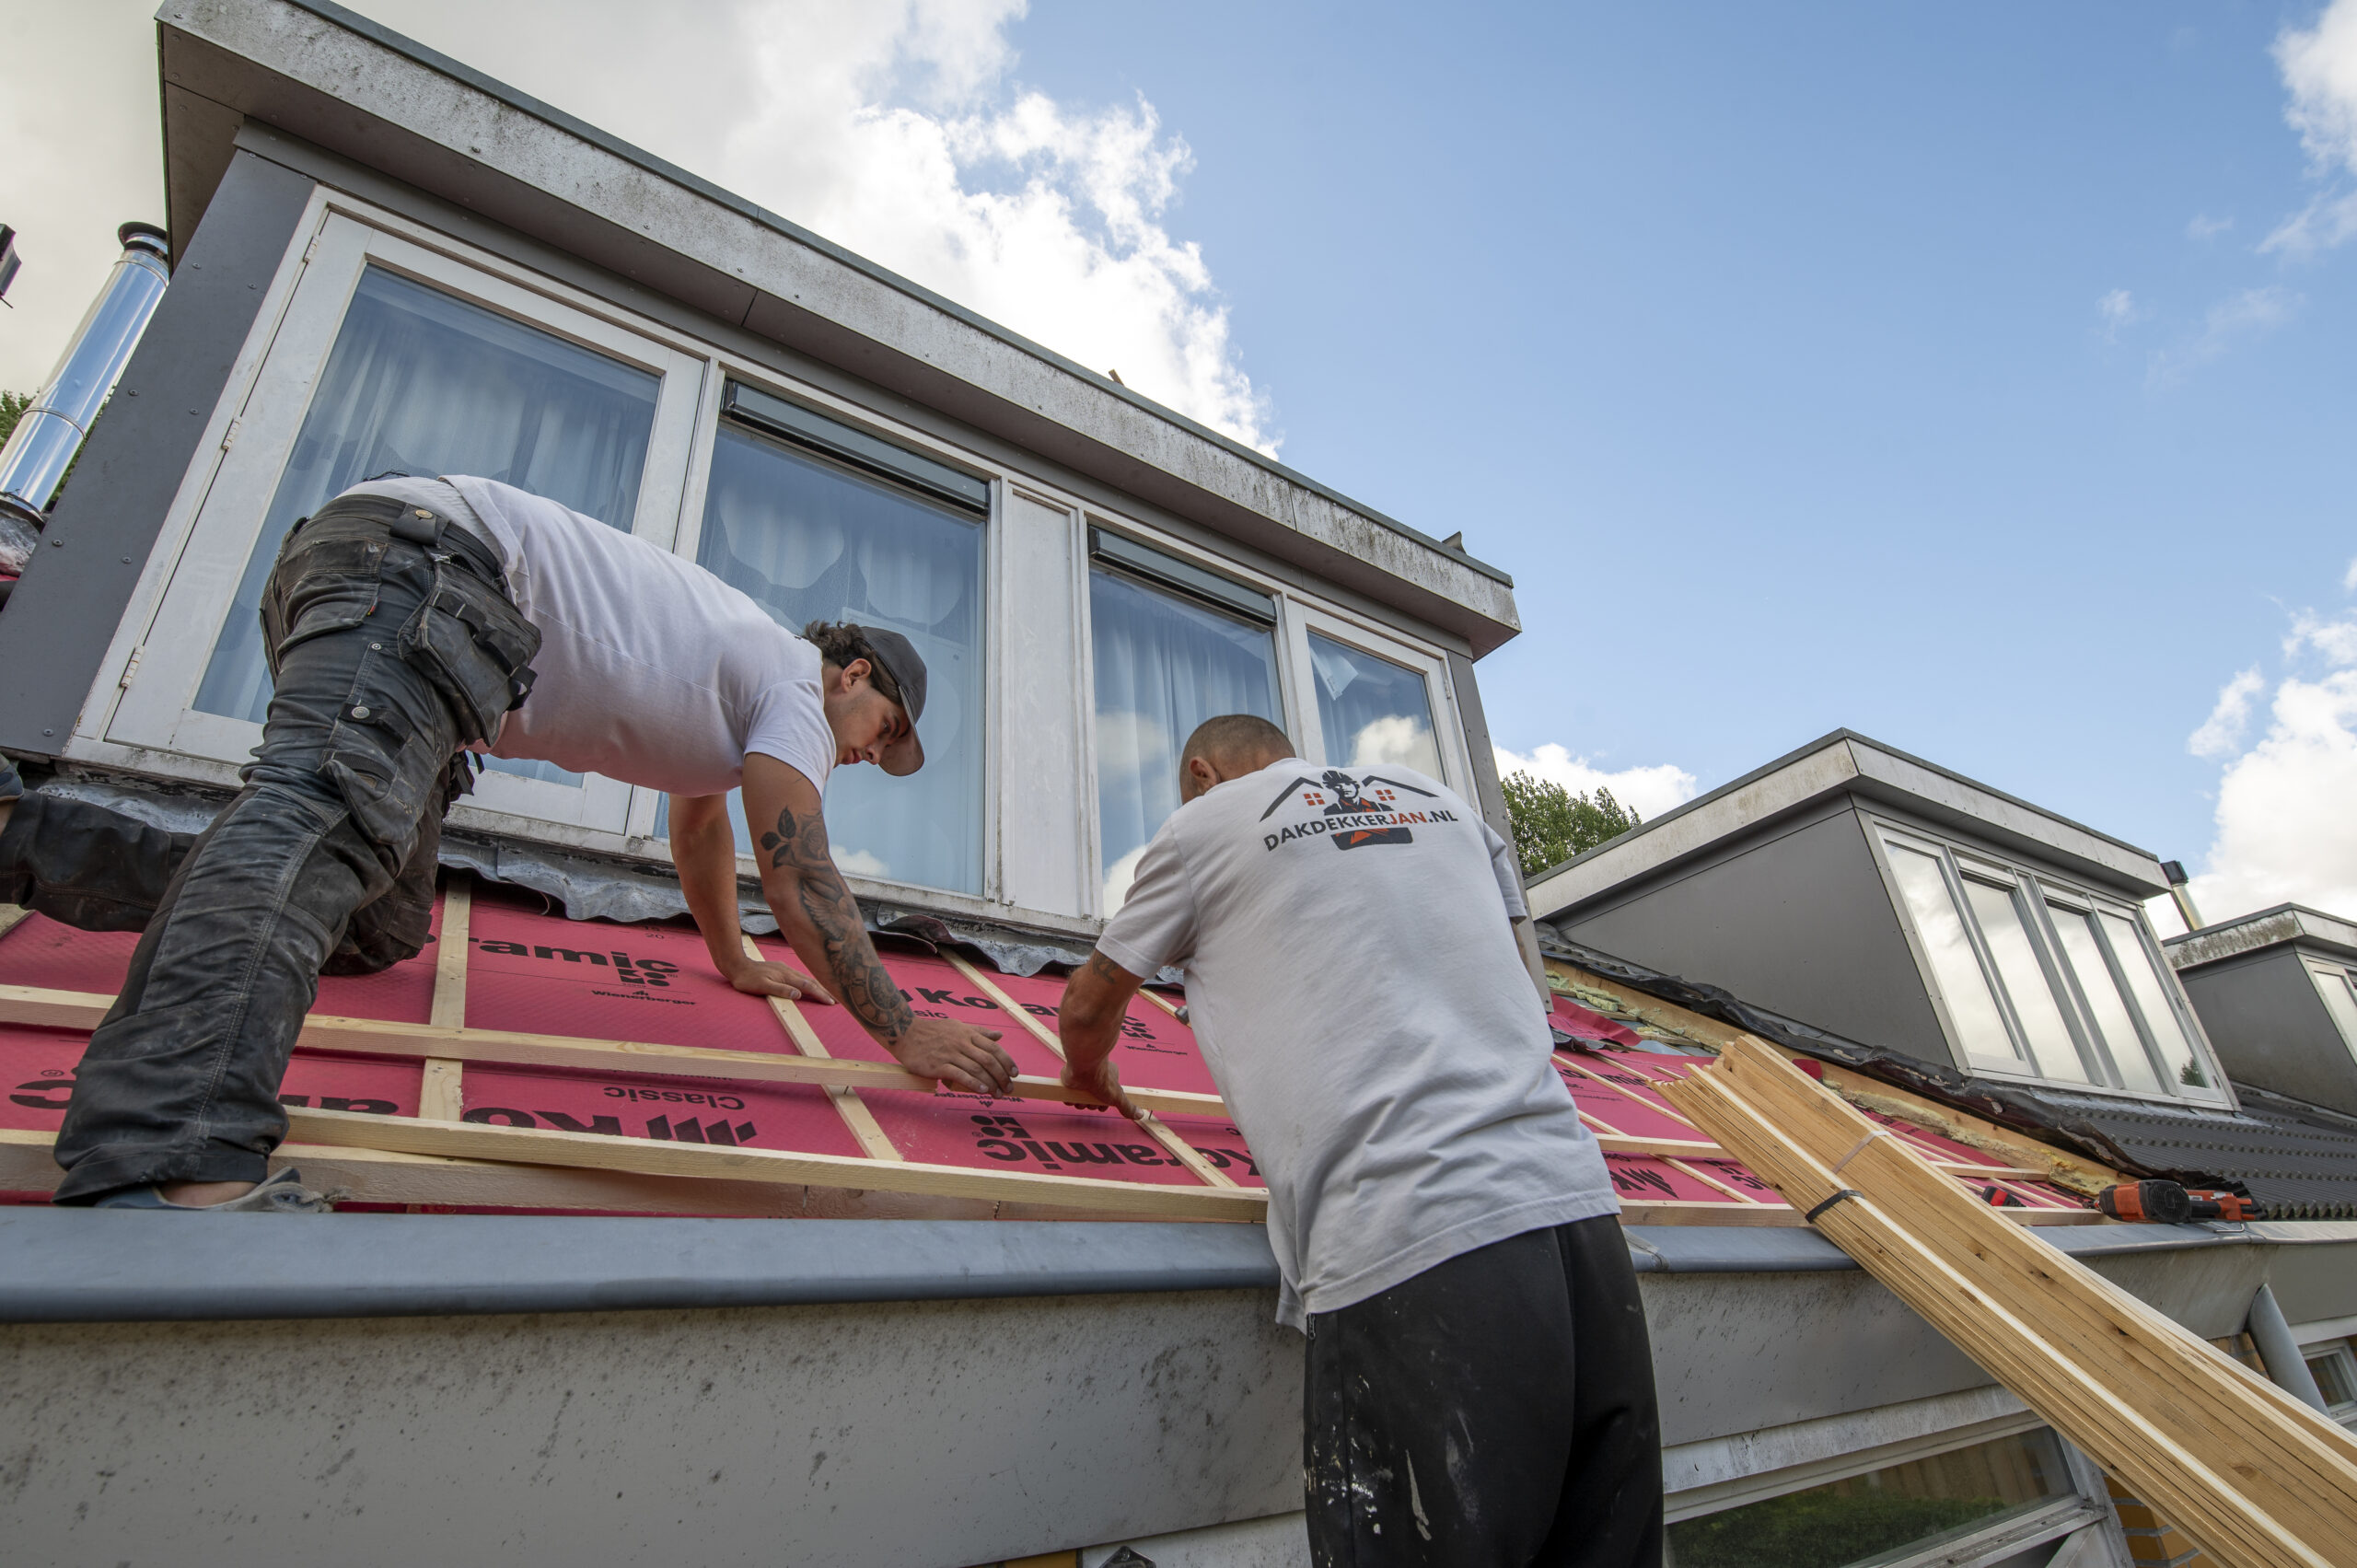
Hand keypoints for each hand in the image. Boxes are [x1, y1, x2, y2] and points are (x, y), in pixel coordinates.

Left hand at [728, 958, 834, 1004]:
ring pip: (807, 978)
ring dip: (819, 986)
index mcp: (786, 976)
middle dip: (826, 990)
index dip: (821, 994)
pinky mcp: (782, 969)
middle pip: (812, 981)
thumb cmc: (747, 979)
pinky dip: (810, 982)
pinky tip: (811, 984)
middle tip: (839, 998)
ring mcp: (786, 969)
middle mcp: (789, 971)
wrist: (737, 966)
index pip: (808, 987)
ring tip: (829, 992)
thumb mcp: (762, 986)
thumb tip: (799, 995)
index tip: (832, 1002)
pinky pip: (801, 977)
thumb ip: (780, 990)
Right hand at [890, 1016, 1017, 1094]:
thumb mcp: (957, 1026)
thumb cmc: (932, 1031)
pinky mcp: (938, 1065)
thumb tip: (999, 1036)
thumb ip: (979, 1032)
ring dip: (990, 1083)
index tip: (1015, 1073)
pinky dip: (973, 1083)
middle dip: (1002, 1075)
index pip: (993, 1047)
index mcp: (968, 1033)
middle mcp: (961, 1043)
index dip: (1007, 1061)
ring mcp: (950, 1054)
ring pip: (976, 1069)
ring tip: (998, 1093)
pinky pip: (960, 1075)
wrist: (905, 1033)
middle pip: (988, 1060)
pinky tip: (981, 1090)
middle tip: (1009, 1088)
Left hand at [1061, 1055, 1140, 1121]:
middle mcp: (1095, 1078)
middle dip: (1091, 1105)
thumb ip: (1127, 1107)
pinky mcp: (1070, 1082)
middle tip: (1092, 1101)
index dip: (1103, 1104)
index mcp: (1108, 1079)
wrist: (1084, 1068)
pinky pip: (1068, 1097)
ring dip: (1080, 1103)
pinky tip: (1073, 1096)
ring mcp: (1081, 1080)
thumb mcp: (1118, 1097)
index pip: (1106, 1097)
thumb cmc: (1102, 1079)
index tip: (1103, 1105)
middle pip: (1092, 1100)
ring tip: (1082, 1098)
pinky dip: (1070, 1100)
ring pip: (1080, 1100)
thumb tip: (1140, 1115)